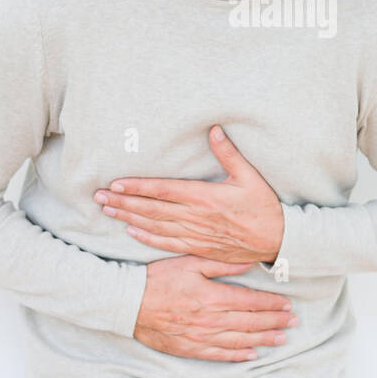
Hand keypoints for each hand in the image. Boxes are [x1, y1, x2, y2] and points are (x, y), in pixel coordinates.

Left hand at [95, 125, 284, 263]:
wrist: (277, 240)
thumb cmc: (264, 207)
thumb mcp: (249, 176)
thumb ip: (228, 154)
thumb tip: (214, 129)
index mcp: (205, 197)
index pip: (163, 191)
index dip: (138, 187)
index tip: (117, 183)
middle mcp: (196, 217)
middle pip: (152, 209)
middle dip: (124, 202)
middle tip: (99, 197)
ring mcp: (196, 235)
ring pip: (155, 226)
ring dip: (130, 218)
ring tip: (108, 211)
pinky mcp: (199, 248)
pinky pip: (168, 244)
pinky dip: (148, 238)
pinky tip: (132, 232)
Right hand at [134, 255, 298, 360]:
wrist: (129, 304)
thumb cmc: (158, 279)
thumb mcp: (189, 263)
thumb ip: (220, 264)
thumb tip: (248, 262)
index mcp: (213, 296)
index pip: (251, 301)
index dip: (271, 304)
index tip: (287, 305)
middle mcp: (211, 320)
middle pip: (250, 323)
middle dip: (274, 322)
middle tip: (293, 322)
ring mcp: (201, 337)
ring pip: (240, 340)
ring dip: (263, 340)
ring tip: (281, 339)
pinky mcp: (190, 348)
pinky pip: (219, 355)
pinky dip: (237, 356)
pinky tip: (251, 355)